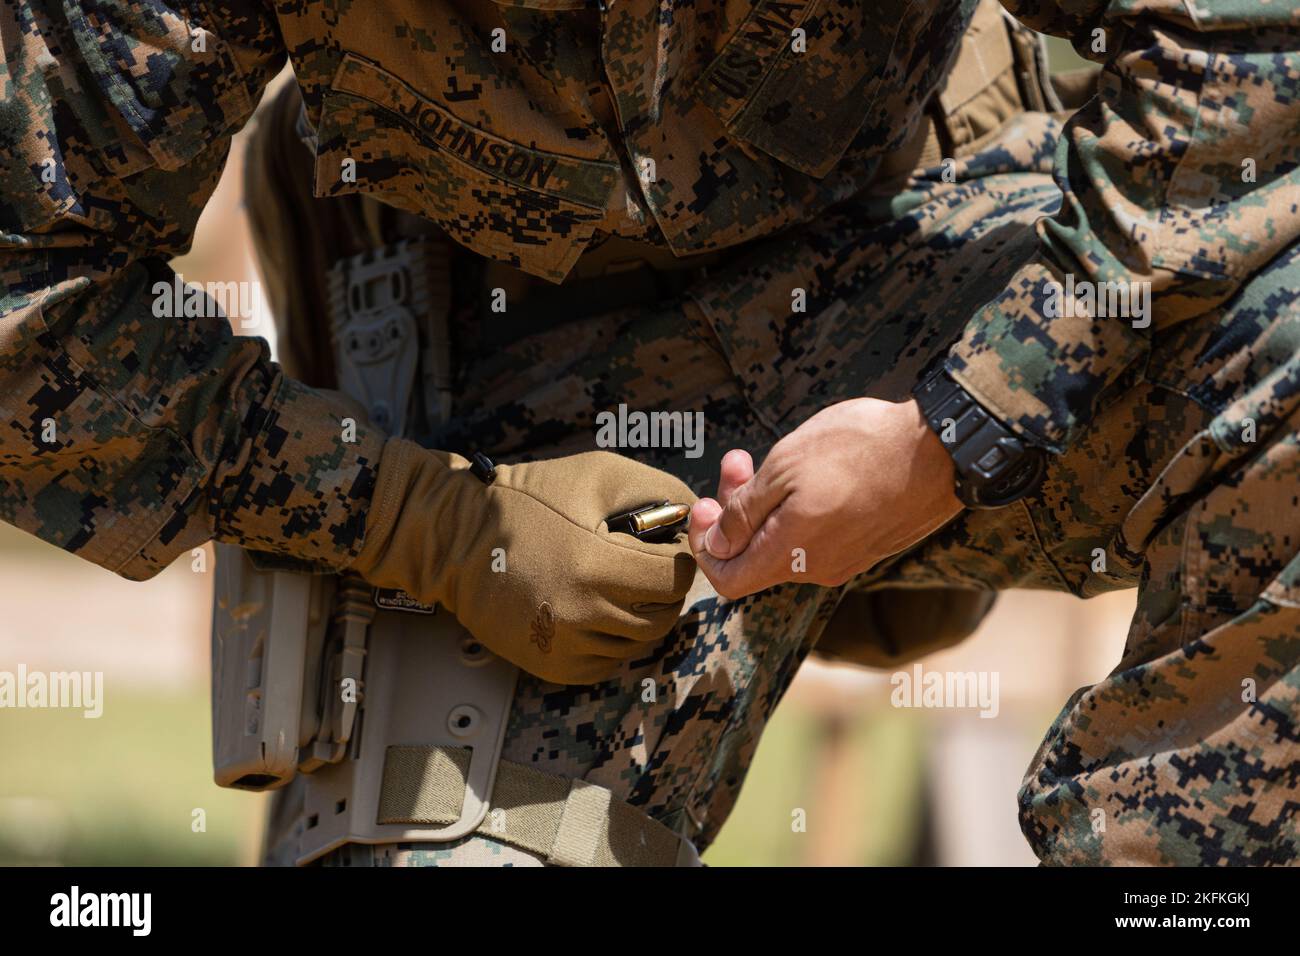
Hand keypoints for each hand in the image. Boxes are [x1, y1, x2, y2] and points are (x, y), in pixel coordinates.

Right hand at [352, 442, 696, 683]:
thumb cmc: (527, 501)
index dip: (679, 559)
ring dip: (643, 614)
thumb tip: (697, 515)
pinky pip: (610, 662)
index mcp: (594, 566)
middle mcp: (581, 614)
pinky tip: (598, 609)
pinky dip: (616, 639)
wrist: (455, 540)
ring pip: (640, 642)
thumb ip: (658, 490)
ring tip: (621, 585)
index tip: (667, 547)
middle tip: (649, 566)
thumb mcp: (597, 475)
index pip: (675, 579)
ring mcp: (565, 647)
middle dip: (665, 589)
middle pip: (664, 616)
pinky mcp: (552, 666)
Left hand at [688, 398, 961, 598]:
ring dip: (765, 503)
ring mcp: (847, 558)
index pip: (728, 581)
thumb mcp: (785, 468)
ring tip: (764, 456)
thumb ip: (745, 512)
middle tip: (736, 461)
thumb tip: (717, 545)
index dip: (705, 547)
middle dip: (734, 510)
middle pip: (755, 556)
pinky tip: (805, 471)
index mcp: (789, 556)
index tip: (704, 505)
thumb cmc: (860, 450)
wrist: (941, 449)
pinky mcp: (868, 543)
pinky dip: (797, 509)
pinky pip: (817, 536)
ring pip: (785, 541)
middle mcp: (817, 569)